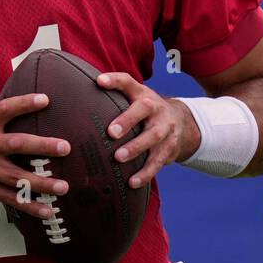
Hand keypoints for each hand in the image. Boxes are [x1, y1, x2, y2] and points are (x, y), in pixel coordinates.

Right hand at [0, 93, 70, 219]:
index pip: (6, 108)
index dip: (25, 103)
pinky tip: (47, 210)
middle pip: (18, 144)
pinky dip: (29, 206)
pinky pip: (9, 198)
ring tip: (63, 187)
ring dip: (42, 183)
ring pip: (17, 176)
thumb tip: (13, 94)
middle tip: (65, 148)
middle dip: (43, 146)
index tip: (46, 100)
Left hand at [96, 72, 201, 189]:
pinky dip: (146, 173)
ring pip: (152, 138)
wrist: (182, 122)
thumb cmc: (146, 110)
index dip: (114, 80)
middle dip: (127, 121)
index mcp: (142, 94)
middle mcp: (155, 108)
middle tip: (111, 132)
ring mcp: (165, 128)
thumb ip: (113, 94)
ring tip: (119, 158)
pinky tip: (132, 182)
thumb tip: (81, 92)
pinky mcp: (169, 148)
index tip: (99, 82)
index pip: (128, 82)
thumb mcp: (135, 97)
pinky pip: (158, 161)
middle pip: (143, 110)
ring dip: (136, 148)